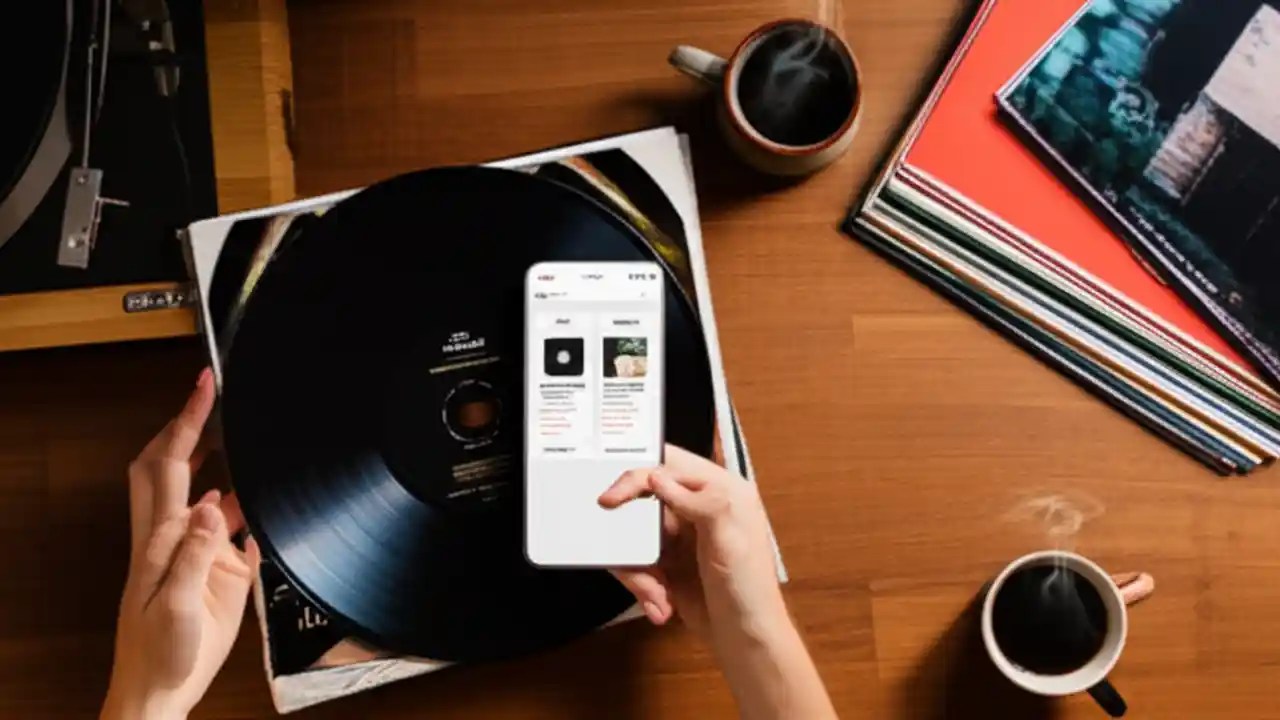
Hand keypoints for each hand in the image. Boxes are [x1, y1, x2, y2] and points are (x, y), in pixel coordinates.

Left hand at [102, 369, 259, 719]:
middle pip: (173, 466)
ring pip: (212, 495)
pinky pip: (237, 532)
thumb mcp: (177, 607)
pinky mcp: (221, 574)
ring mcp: (198, 553)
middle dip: (189, 426)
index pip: (170, 464)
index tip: (203, 386)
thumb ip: (193, 556)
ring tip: (254, 443)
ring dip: (229, 466)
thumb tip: (211, 507)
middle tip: (215, 398)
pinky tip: (265, 507)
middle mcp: (178, 537)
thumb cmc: (157, 656)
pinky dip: (250, 512)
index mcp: (161, 539)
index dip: (187, 420)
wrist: (159, 694)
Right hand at [598, 444, 786, 642]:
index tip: (612, 499)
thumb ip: (701, 502)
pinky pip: (635, 561)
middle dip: (630, 533)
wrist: (743, 639)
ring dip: (638, 569)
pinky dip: (641, 584)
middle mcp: (697, 506)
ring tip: (656, 593)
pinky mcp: (666, 560)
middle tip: (628, 556)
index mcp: (720, 490)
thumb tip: (660, 477)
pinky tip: (661, 602)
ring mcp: (680, 534)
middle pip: (643, 499)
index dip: (637, 477)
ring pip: (633, 534)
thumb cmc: (749, 590)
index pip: (669, 465)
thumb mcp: (730, 542)